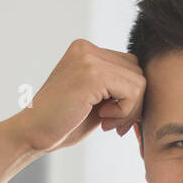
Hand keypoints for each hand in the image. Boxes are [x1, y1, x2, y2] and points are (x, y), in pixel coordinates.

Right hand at [8, 38, 144, 153]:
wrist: (31, 134)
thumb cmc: (61, 124)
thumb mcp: (95, 100)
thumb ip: (116, 89)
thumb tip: (150, 89)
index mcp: (85, 50)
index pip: (129, 65)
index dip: (130, 95)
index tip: (115, 119)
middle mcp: (86, 48)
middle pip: (137, 70)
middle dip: (134, 103)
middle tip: (114, 125)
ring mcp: (88, 58)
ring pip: (139, 81)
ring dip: (130, 110)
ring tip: (108, 123)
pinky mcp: (92, 74)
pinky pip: (132, 90)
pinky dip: (125, 111)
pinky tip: (103, 120)